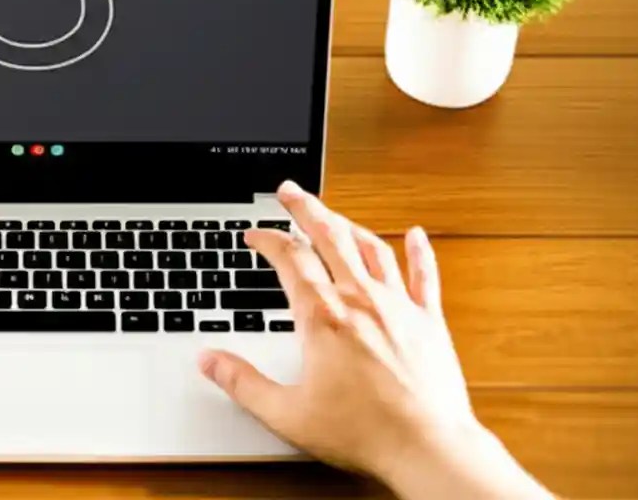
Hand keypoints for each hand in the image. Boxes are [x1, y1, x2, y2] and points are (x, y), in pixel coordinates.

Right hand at [199, 181, 550, 499]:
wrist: (426, 447)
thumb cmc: (362, 432)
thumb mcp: (286, 413)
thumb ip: (243, 383)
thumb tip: (209, 361)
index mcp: (322, 317)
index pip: (289, 260)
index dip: (267, 240)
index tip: (254, 235)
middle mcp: (360, 301)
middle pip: (329, 236)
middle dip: (305, 209)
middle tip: (290, 190)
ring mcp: (398, 307)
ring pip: (371, 248)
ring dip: (348, 224)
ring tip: (333, 214)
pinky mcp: (428, 322)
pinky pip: (423, 276)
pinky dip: (419, 252)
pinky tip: (417, 235)